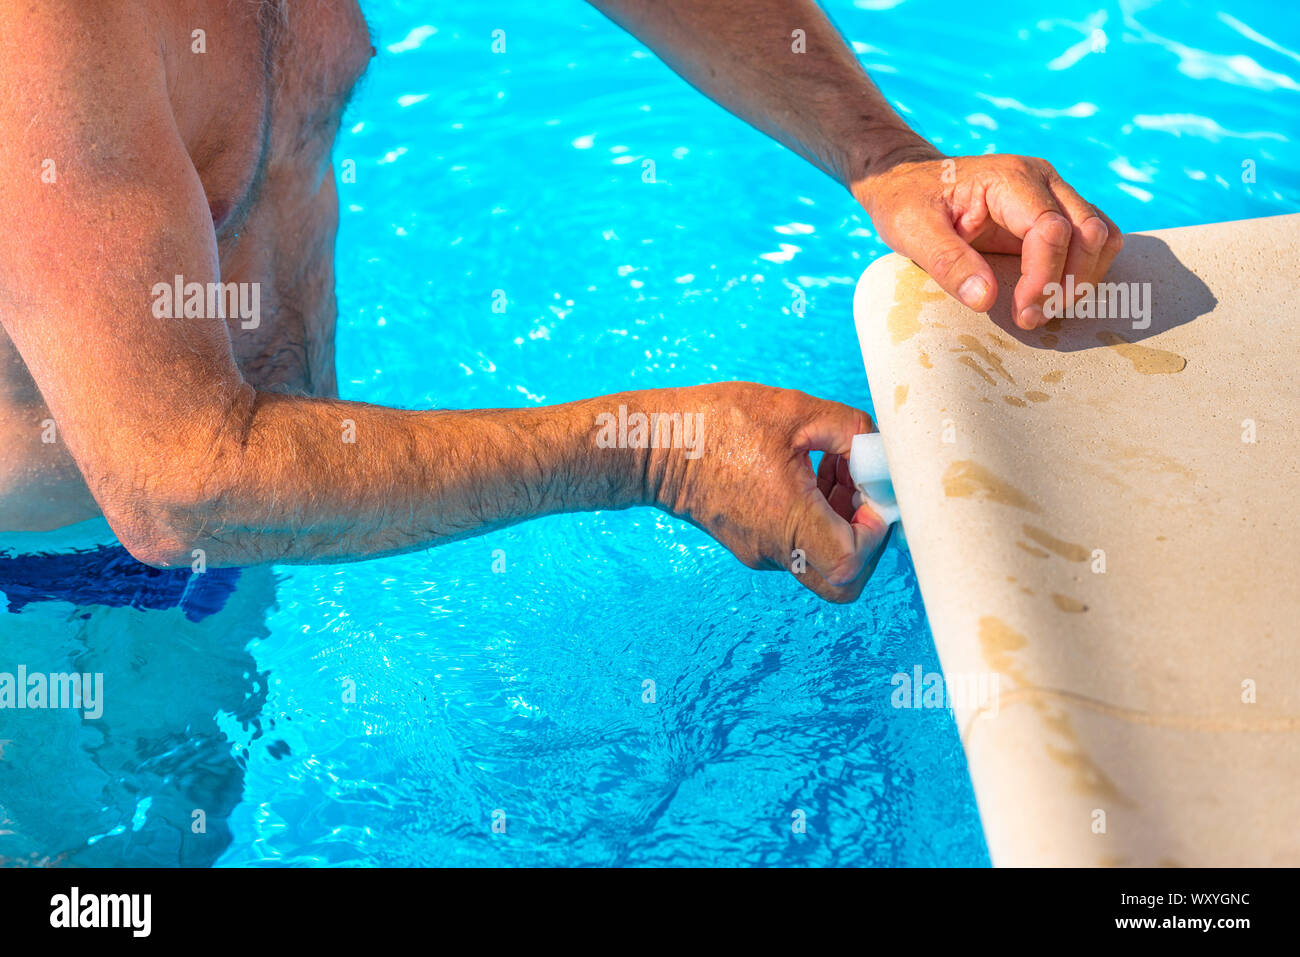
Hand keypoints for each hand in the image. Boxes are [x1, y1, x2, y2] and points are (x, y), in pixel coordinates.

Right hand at [650, 383, 890, 602]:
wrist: (656, 445)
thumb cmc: (718, 424)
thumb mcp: (795, 410)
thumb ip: (851, 430)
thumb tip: (878, 451)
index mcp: (786, 522)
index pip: (851, 563)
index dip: (876, 531)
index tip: (871, 490)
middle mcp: (775, 549)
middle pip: (843, 580)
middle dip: (867, 539)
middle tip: (862, 491)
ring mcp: (761, 551)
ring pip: (824, 558)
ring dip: (844, 519)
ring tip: (832, 466)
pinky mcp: (752, 543)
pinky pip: (800, 543)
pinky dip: (817, 514)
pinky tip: (807, 472)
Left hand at [853, 152, 1123, 329]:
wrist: (909, 183)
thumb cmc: (907, 203)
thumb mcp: (912, 232)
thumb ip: (948, 263)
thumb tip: (985, 299)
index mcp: (1009, 178)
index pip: (1050, 228)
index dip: (1043, 277)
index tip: (1022, 314)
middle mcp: (1042, 181)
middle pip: (1088, 232)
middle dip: (1068, 282)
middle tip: (1031, 318)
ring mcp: (1054, 196)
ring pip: (1101, 236)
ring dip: (1082, 279)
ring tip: (1042, 310)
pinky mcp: (1055, 215)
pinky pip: (1093, 242)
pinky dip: (1084, 272)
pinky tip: (1052, 296)